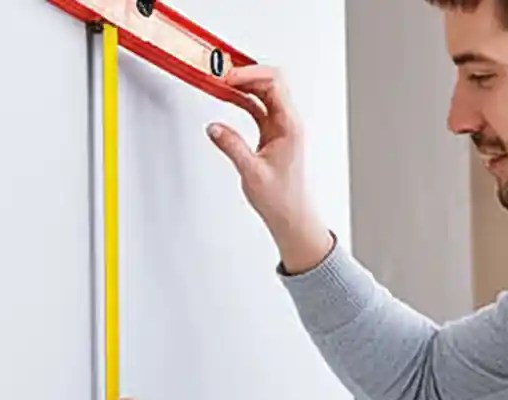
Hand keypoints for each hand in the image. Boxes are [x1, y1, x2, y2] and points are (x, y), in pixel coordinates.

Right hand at [207, 64, 332, 273]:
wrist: (292, 217)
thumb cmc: (282, 199)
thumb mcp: (251, 172)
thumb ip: (232, 146)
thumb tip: (214, 128)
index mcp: (289, 126)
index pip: (274, 84)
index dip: (250, 74)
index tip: (229, 77)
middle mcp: (288, 123)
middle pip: (270, 83)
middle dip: (247, 74)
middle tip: (223, 75)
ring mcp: (281, 128)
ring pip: (264, 94)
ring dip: (244, 86)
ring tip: (222, 84)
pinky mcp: (272, 135)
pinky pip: (258, 108)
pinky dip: (243, 101)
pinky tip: (229, 99)